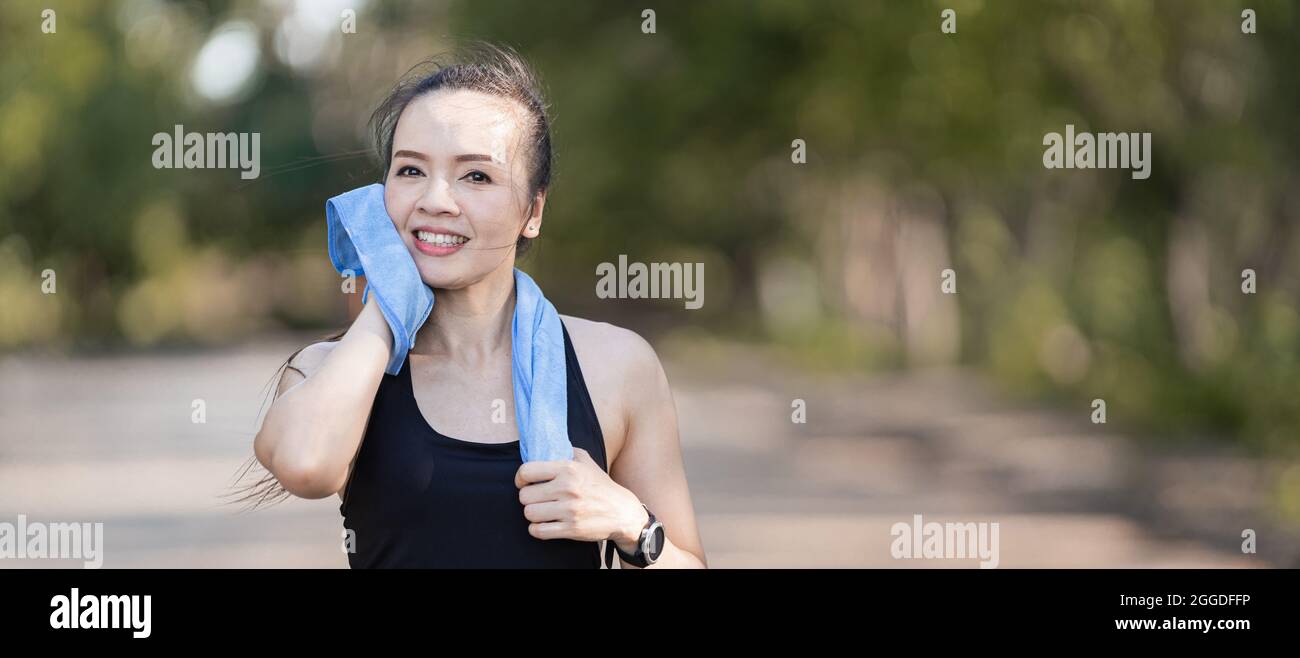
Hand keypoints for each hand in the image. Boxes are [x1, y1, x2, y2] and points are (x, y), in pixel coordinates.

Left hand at [515, 448, 648, 551]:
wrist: (622, 511)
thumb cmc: (600, 485)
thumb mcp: (586, 461)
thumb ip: (565, 451)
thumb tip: (543, 445)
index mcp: (568, 468)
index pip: (527, 470)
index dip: (520, 478)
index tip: (524, 483)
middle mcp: (568, 488)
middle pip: (525, 495)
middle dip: (528, 498)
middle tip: (537, 499)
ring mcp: (569, 510)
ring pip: (529, 513)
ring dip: (533, 514)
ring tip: (542, 511)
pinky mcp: (571, 529)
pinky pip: (538, 531)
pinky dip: (537, 529)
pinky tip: (545, 524)